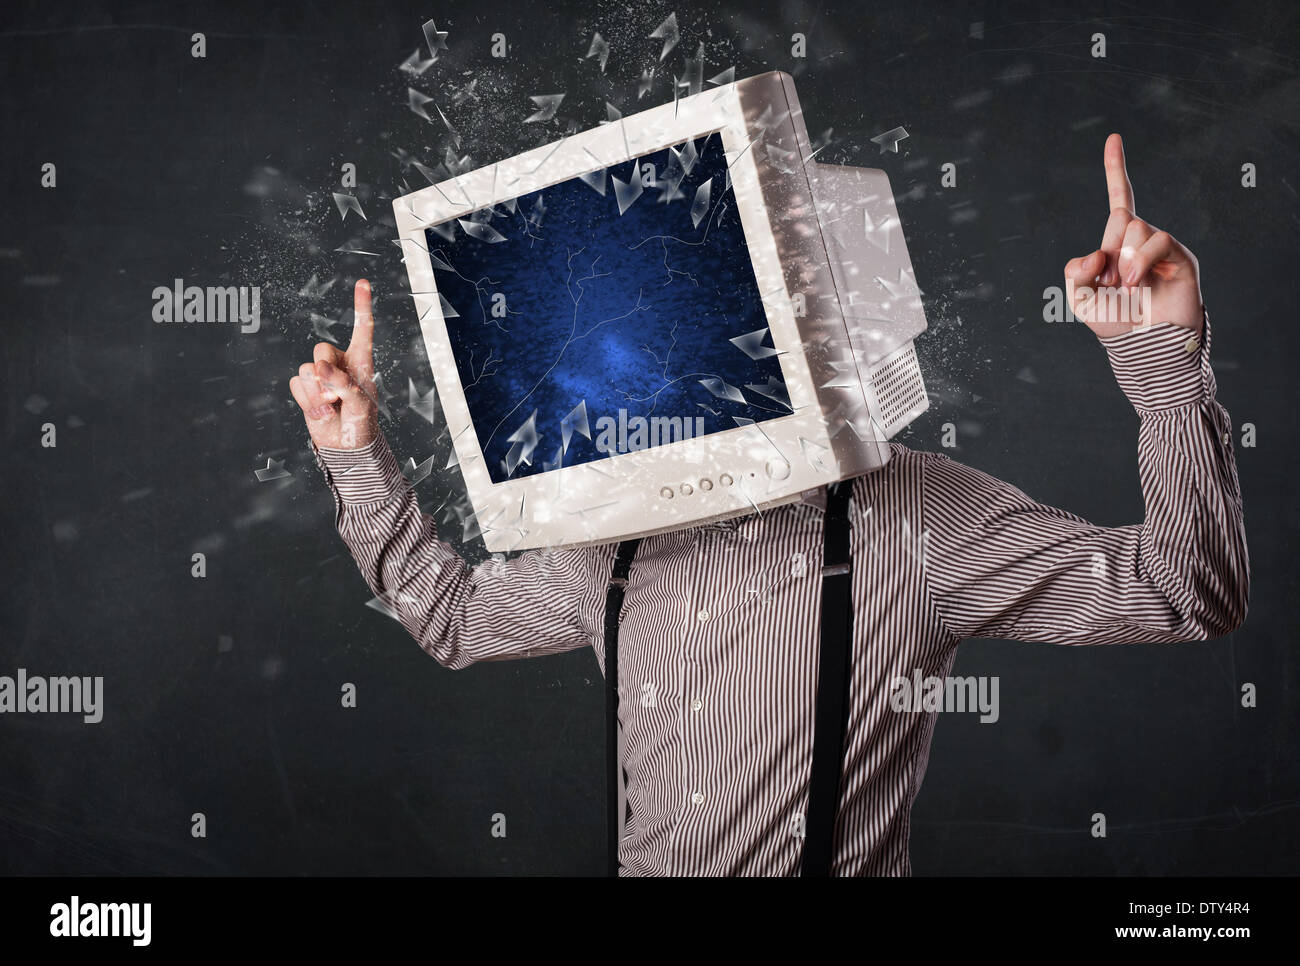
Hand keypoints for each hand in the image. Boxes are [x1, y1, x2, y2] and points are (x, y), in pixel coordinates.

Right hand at [289, 278, 378, 449]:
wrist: (346, 446)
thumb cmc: (362, 423)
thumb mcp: (360, 405)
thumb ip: (344, 384)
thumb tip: (319, 368)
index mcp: (361, 361)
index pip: (362, 329)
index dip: (361, 306)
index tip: (363, 282)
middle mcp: (339, 363)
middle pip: (320, 348)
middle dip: (326, 373)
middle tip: (339, 395)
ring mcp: (320, 375)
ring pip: (306, 370)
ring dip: (318, 394)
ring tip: (333, 408)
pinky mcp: (306, 388)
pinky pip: (296, 385)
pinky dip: (307, 402)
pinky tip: (321, 412)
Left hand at [1064, 134, 1203, 338]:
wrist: (1146, 346)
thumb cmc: (1116, 324)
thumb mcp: (1080, 300)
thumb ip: (1074, 274)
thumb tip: (1094, 254)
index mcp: (1118, 244)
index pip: (1119, 199)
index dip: (1115, 170)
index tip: (1112, 139)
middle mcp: (1142, 239)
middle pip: (1119, 216)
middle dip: (1108, 250)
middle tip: (1112, 282)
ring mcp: (1162, 246)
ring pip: (1135, 226)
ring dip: (1123, 259)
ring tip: (1127, 286)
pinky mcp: (1180, 256)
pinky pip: (1157, 240)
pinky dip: (1140, 260)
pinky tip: (1137, 281)